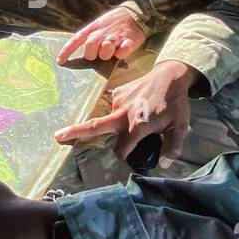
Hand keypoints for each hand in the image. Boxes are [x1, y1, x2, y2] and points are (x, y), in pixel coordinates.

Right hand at [54, 60, 198, 166]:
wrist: (170, 75)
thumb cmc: (176, 103)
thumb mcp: (180, 127)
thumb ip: (172, 147)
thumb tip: (163, 164)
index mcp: (138, 125)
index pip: (121, 149)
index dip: (124, 156)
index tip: (127, 157)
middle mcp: (124, 113)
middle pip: (95, 126)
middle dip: (75, 132)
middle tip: (58, 136)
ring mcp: (118, 101)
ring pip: (109, 120)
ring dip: (112, 125)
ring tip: (132, 118)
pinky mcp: (118, 92)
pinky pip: (115, 108)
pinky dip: (119, 113)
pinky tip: (135, 109)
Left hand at [58, 7, 147, 63]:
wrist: (137, 13)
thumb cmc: (115, 22)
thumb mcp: (99, 24)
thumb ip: (90, 36)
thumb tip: (83, 52)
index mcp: (94, 27)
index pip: (77, 39)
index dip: (67, 50)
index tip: (60, 61)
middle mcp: (103, 31)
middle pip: (90, 46)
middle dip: (91, 54)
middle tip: (98, 53)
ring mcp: (116, 36)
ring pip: (105, 49)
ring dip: (106, 53)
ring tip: (112, 50)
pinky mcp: (129, 40)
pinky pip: (122, 51)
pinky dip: (121, 53)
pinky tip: (123, 50)